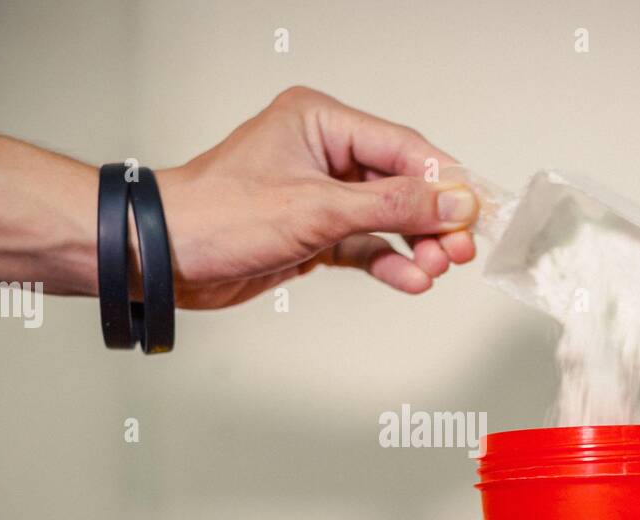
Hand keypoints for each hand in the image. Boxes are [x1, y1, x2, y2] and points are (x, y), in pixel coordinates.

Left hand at [156, 86, 477, 309]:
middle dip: (431, 219)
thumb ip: (392, 208)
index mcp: (319, 121)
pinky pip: (363, 245)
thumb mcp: (318, 210)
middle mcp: (320, 152)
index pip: (401, 147)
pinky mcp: (312, 233)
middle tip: (459, 249)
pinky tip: (410, 278)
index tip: (474, 211)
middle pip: (399, 184)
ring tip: (437, 268)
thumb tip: (451, 201)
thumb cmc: (217, 215)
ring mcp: (317, 195)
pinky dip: (387, 263)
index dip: (443, 181)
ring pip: (384, 219)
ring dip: (413, 246)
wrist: (165, 258)